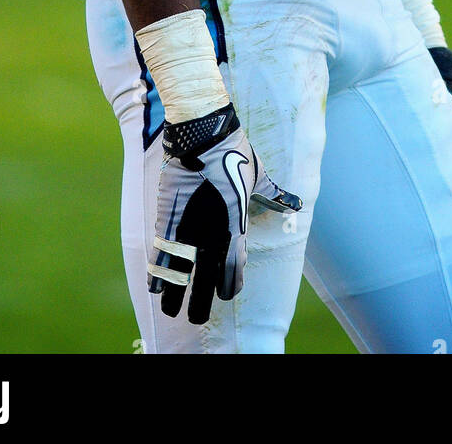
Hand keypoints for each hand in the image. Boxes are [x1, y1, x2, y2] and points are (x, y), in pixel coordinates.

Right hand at [148, 103, 301, 323]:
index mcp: (236, 226)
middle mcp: (213, 234)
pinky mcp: (168, 219)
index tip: (226, 294)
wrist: (204, 135)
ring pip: (182, 273)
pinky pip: (162, 253)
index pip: (235, 267)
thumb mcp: (260, 176)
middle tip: (196, 317)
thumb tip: (296, 202)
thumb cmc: (235, 152)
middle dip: (201, 301)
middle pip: (207, 280)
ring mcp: (189, 228)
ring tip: (172, 312)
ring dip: (176, 295)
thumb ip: (274, 195)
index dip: (230, 284)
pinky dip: (159, 272)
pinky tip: (155, 289)